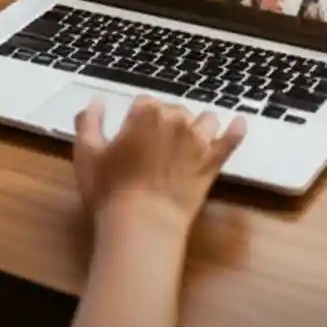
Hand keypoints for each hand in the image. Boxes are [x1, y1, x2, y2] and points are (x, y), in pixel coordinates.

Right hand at [73, 96, 245, 234]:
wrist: (142, 224)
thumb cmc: (110, 189)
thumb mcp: (87, 153)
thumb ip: (89, 121)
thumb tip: (97, 102)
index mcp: (147, 112)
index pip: (144, 102)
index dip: (136, 119)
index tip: (130, 136)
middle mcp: (177, 120)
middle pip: (175, 109)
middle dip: (165, 122)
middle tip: (152, 147)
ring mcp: (200, 141)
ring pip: (205, 120)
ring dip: (197, 126)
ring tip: (186, 141)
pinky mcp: (213, 162)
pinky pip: (231, 140)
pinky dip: (236, 130)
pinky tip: (239, 123)